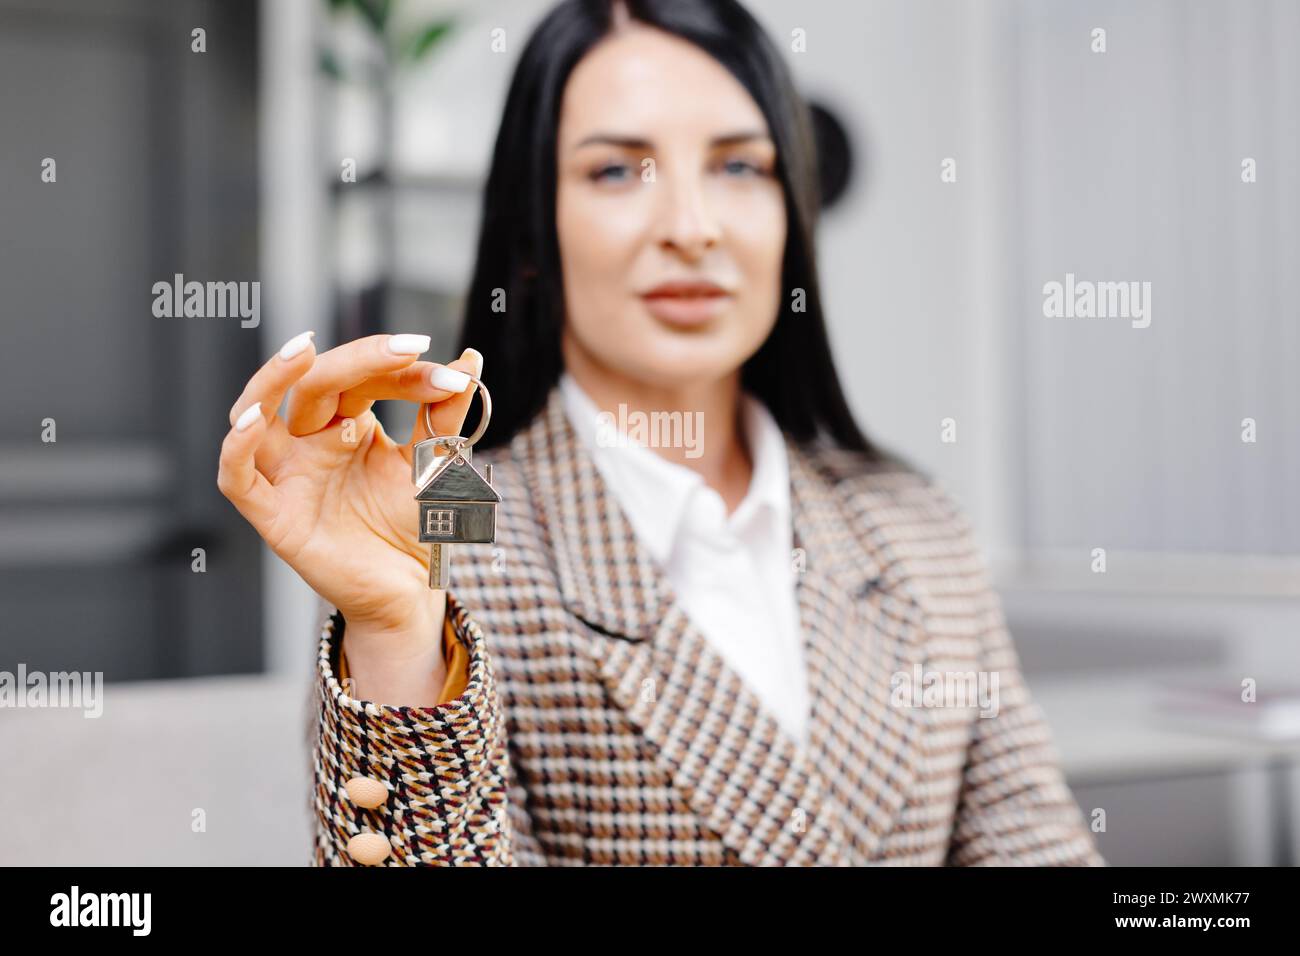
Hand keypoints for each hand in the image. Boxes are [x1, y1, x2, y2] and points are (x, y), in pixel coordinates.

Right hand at [217, 332, 483, 697]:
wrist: (411, 593)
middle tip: (405, 347)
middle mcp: (311, 441)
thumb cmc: (417, 526)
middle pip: (316, 382)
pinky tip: (254, 420)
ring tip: (302, 349)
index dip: (405, 371)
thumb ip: (446, 416)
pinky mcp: (274, 516)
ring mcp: (288, 475)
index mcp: (348, 422)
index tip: (453, 376)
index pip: (365, 377)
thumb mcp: (437, 466)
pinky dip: (237, 447)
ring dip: (271, 378)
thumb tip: (469, 358)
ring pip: (255, 412)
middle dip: (360, 359)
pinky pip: (238, 478)